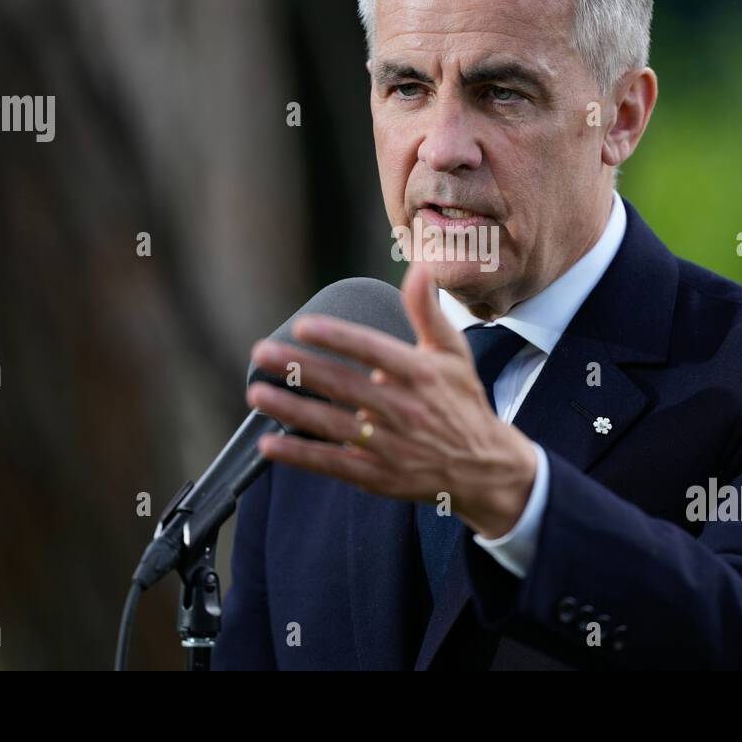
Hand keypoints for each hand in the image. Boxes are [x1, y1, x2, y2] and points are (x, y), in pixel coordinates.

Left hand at [245, 260, 538, 537]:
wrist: (484, 467)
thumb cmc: (462, 401)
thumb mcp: (453, 353)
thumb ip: (428, 311)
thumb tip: (419, 267)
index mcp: (423, 375)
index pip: (374, 351)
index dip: (339, 338)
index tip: (304, 326)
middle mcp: (406, 410)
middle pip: (345, 386)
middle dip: (300, 368)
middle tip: (263, 353)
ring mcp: (391, 445)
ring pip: (333, 424)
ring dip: (292, 410)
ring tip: (258, 393)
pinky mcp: (379, 475)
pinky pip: (333, 464)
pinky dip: (300, 455)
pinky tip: (270, 443)